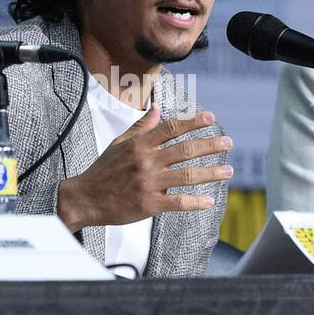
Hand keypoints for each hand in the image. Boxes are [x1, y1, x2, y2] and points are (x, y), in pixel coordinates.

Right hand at [56, 107, 233, 231]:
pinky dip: (196, 201)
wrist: (85, 198)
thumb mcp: (119, 144)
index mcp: (140, 145)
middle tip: (228, 143)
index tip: (211, 119)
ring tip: (228, 170)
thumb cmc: (103, 171)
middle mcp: (147, 161)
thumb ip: (140, 127)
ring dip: (211, 173)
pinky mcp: (149, 204)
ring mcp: (149, 183)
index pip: (171, 128)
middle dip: (210, 145)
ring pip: (187, 175)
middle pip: (185, 150)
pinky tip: (209, 201)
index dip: (193, 122)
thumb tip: (156, 110)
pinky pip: (178, 202)